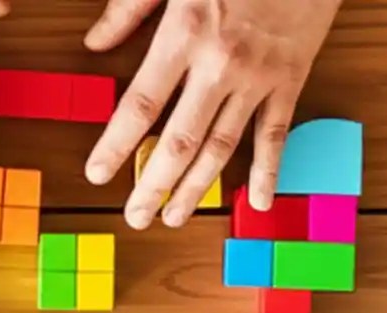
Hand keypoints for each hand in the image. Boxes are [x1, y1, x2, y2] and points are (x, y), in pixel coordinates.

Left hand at [82, 0, 341, 227]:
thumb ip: (129, 7)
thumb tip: (94, 43)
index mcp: (184, 34)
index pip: (141, 105)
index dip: (116, 145)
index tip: (98, 174)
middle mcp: (220, 64)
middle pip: (180, 139)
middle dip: (153, 184)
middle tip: (134, 217)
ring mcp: (259, 76)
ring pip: (223, 145)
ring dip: (196, 187)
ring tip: (173, 218)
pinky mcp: (291, 77)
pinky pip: (277, 133)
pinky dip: (269, 170)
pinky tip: (259, 201)